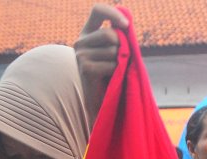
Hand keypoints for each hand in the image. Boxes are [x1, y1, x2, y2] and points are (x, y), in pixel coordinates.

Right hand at [74, 4, 130, 123]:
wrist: (104, 101)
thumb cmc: (114, 74)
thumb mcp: (119, 50)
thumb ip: (121, 35)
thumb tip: (126, 20)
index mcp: (88, 32)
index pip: (97, 10)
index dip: (113, 13)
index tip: (126, 25)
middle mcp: (80, 41)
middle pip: (109, 34)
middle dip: (122, 48)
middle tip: (120, 61)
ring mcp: (80, 54)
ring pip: (113, 51)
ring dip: (120, 63)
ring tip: (113, 72)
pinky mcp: (84, 68)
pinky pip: (111, 64)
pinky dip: (116, 72)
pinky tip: (109, 79)